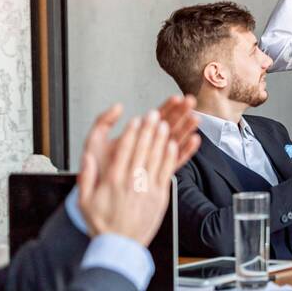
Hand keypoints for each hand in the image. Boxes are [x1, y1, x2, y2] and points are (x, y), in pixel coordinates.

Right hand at [77, 107, 181, 245]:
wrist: (119, 246)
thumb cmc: (103, 224)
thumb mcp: (84, 201)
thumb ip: (86, 177)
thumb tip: (89, 158)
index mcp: (113, 181)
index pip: (124, 151)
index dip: (131, 133)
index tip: (135, 121)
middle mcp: (131, 182)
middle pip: (142, 150)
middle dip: (148, 130)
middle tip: (153, 114)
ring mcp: (147, 189)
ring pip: (156, 158)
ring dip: (161, 139)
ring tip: (165, 123)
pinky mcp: (160, 196)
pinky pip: (167, 172)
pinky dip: (170, 157)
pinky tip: (173, 145)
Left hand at [81, 96, 200, 178]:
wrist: (100, 192)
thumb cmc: (99, 168)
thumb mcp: (95, 140)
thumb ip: (104, 122)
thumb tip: (118, 106)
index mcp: (137, 134)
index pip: (156, 116)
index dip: (167, 106)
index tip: (176, 98)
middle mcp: (149, 144)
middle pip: (170, 124)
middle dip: (181, 112)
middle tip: (191, 102)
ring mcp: (156, 157)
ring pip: (175, 139)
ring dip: (186, 128)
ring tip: (195, 118)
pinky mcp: (160, 171)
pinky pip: (176, 159)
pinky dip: (186, 150)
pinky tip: (194, 141)